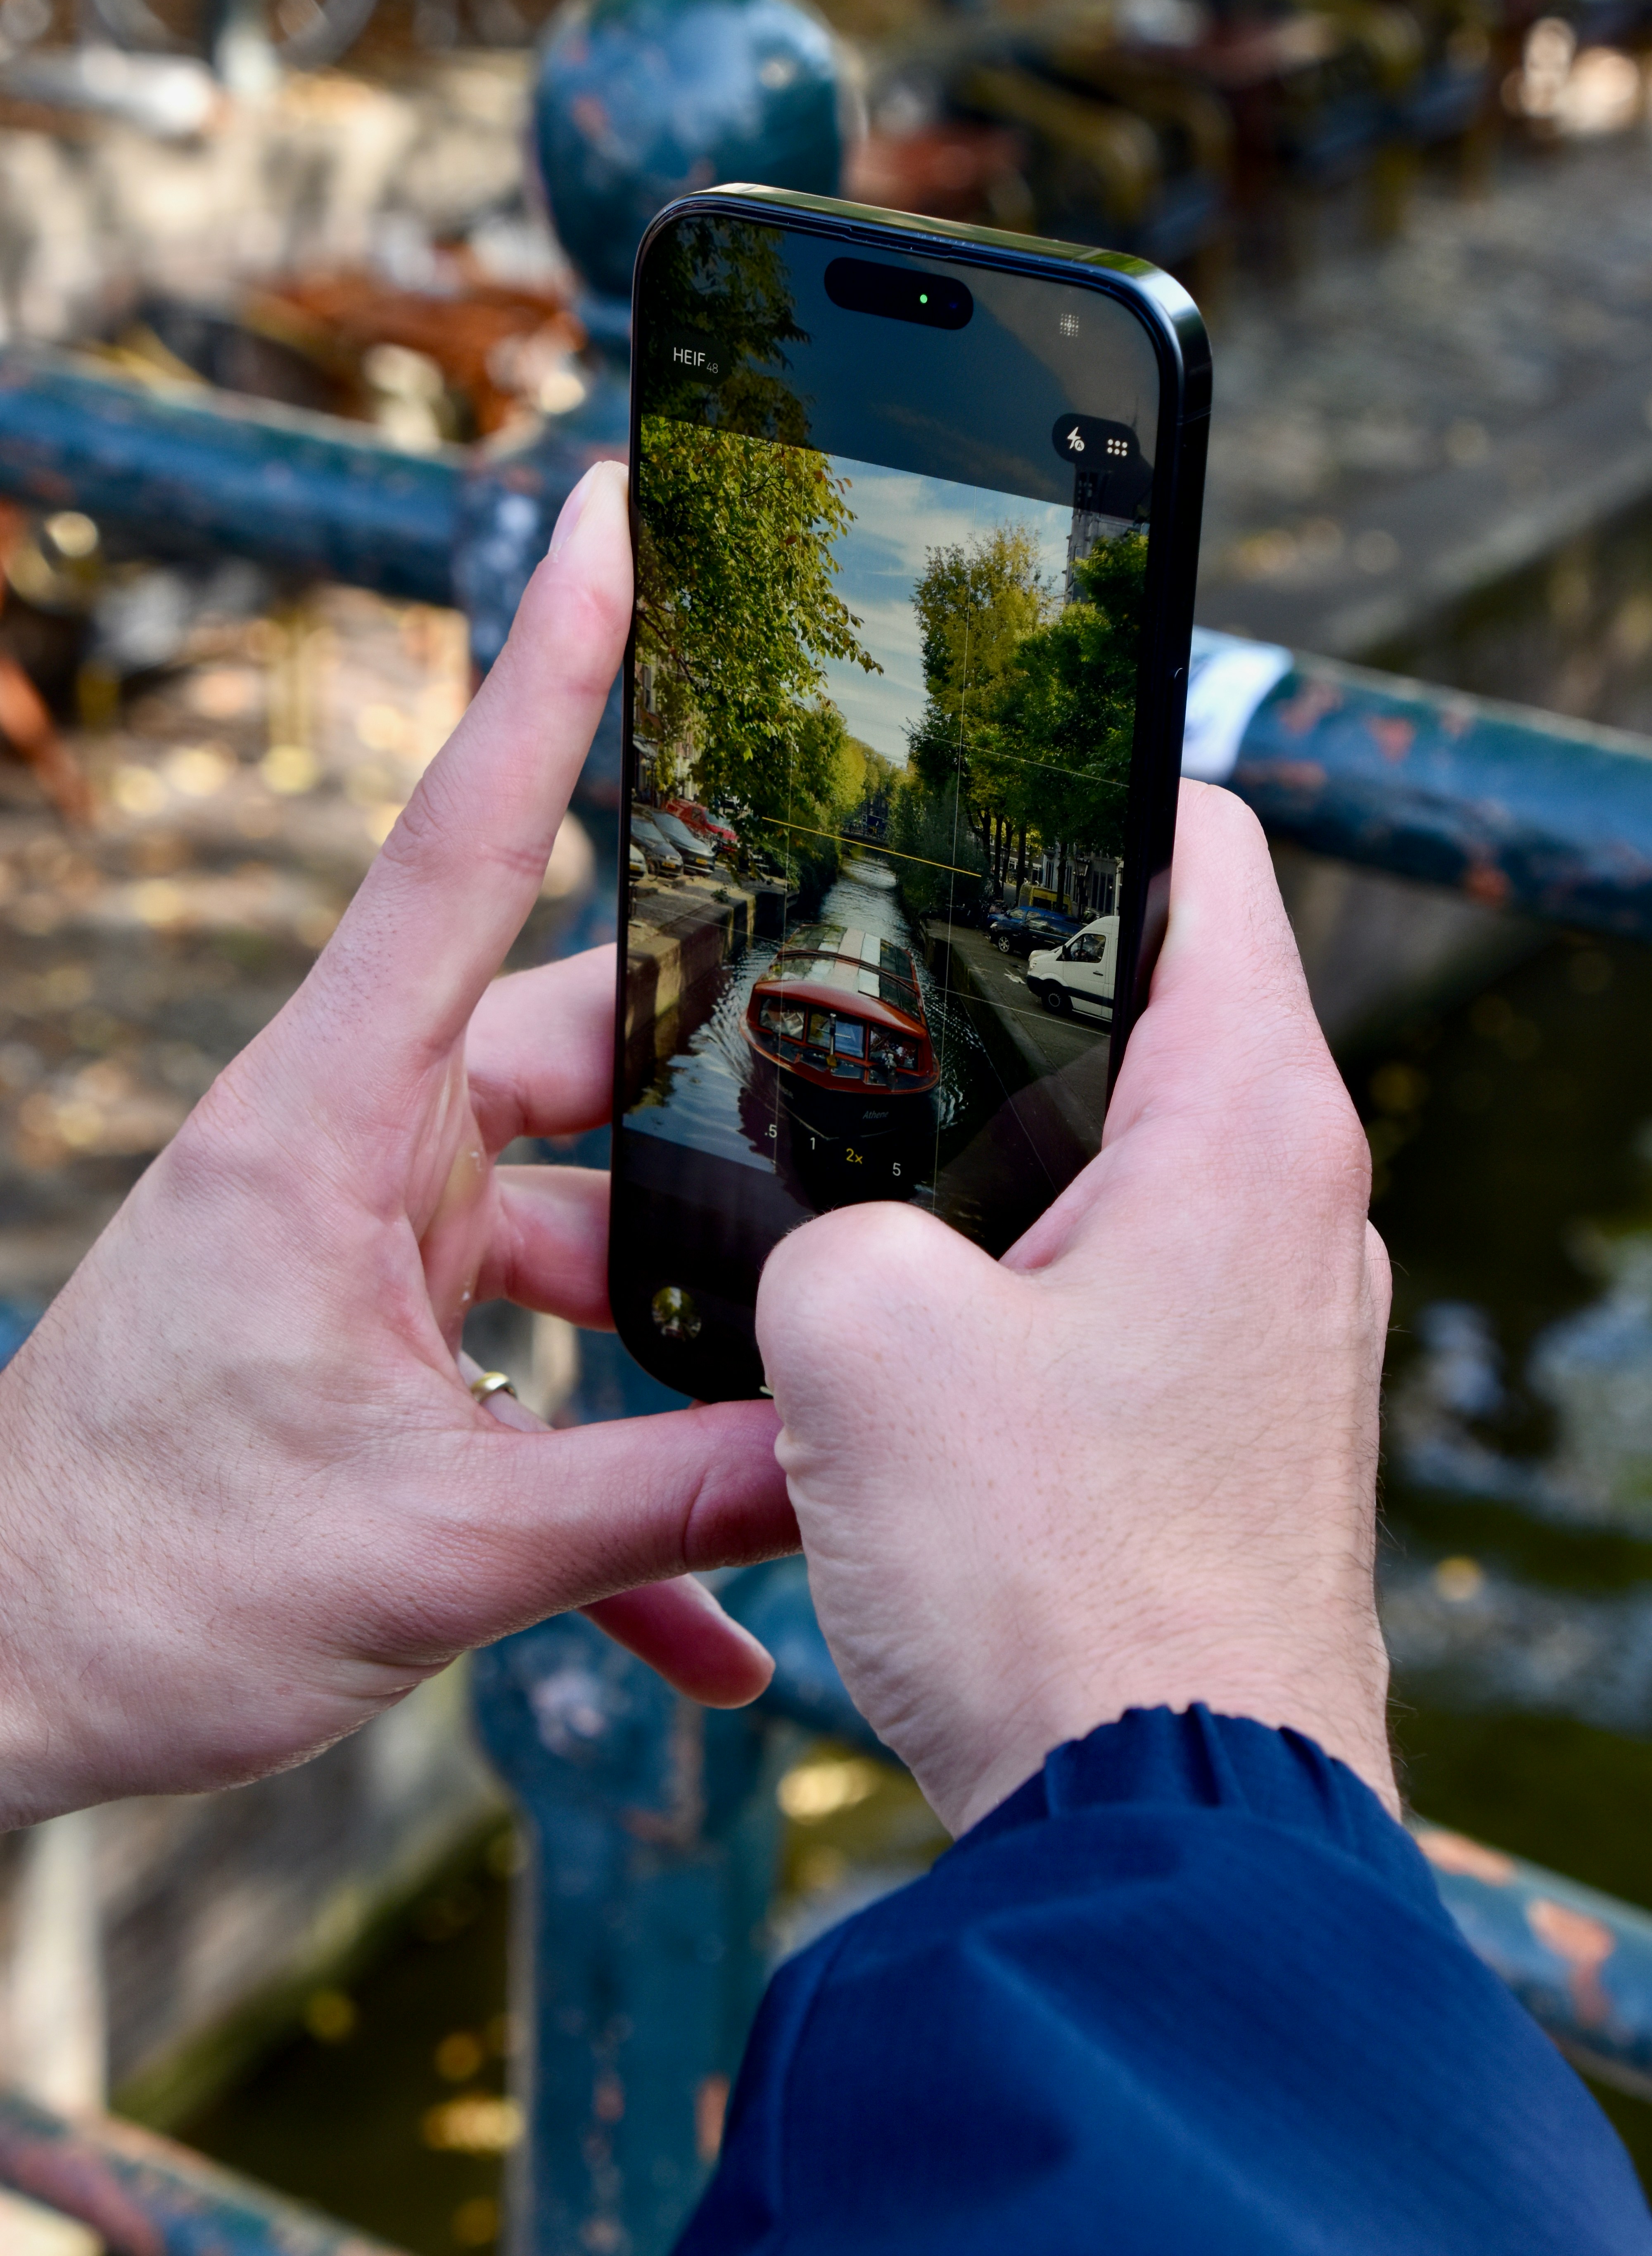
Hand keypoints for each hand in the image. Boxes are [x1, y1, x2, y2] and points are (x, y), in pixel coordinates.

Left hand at [0, 463, 791, 1829]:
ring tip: (817, 1420)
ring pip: (589, 1229)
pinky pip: (544, 1381)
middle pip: (590, 1053)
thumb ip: (658, 1504)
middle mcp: (364, 1151)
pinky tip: (707, 1631)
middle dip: (734, 1089)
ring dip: (688, 1348)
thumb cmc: (142, 1582)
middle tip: (893, 1085)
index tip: (605, 514)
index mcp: (339, 1128)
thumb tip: (846, 1468)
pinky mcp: (386, 1338)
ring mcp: (378, 1241)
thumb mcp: (432, 1551)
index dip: (544, 676)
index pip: (463, 853)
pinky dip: (623, 1491)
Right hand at [757, 781, 1393, 1835]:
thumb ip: (815, 1228)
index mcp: (1252, 1121)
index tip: (956, 798)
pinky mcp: (1219, 1419)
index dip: (1081, 796)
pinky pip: (1099, 1294)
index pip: (1206, 855)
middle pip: (1137, 1014)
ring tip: (830, 1186)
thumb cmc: (1052, 1570)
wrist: (1156, 1822)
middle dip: (982, 1004)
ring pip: (1102, 1169)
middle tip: (829, 1006)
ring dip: (972, 1174)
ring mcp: (1268, 1321)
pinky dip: (998, 1289)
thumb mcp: (859, 1338)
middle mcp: (1292, 1204)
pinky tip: (885, 1332)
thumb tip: (831, 1253)